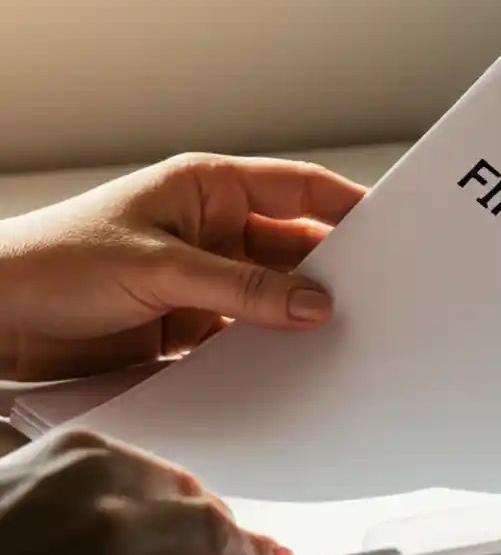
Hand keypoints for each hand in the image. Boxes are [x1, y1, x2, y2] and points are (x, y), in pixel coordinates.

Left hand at [0, 153, 366, 380]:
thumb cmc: (54, 262)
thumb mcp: (159, 268)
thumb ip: (243, 289)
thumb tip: (316, 304)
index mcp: (207, 189)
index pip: (297, 189)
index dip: (348, 206)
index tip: (392, 230)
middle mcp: (212, 230)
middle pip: (294, 248)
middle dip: (333, 271)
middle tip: (378, 297)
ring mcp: (203, 278)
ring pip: (274, 295)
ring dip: (301, 315)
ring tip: (346, 337)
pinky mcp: (189, 324)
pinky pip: (247, 333)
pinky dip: (271, 348)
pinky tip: (296, 365)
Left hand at [0, 428, 289, 554]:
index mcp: (116, 532)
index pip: (219, 540)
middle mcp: (93, 480)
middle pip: (194, 502)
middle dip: (217, 541)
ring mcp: (63, 459)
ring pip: (157, 476)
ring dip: (176, 513)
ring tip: (180, 549)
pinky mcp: (39, 451)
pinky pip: (114, 461)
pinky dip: (132, 490)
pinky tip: (126, 522)